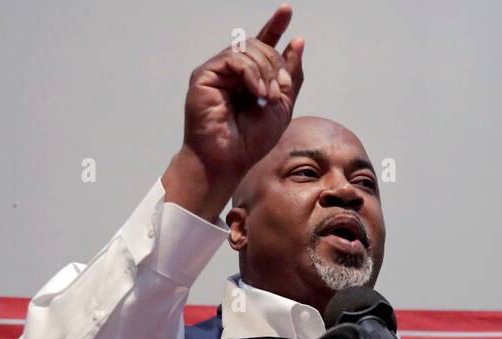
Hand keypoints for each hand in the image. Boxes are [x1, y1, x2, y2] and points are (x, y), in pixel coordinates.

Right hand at [163, 5, 304, 219]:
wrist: (228, 160)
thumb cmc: (250, 141)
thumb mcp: (282, 107)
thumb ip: (291, 77)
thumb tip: (297, 41)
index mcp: (249, 78)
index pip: (262, 45)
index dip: (275, 26)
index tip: (286, 9)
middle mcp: (231, 71)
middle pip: (261, 46)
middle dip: (278, 66)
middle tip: (280, 92)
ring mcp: (217, 72)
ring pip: (249, 50)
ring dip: (267, 72)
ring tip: (268, 97)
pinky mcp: (204, 75)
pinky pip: (235, 58)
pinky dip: (251, 73)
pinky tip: (256, 92)